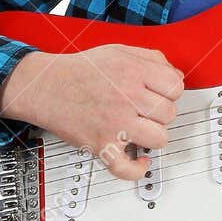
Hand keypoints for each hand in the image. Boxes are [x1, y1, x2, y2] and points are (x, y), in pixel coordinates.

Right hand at [0, 45, 184, 179]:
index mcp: (133, 72)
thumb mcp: (119, 51)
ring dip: (153, 136)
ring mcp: (115, 123)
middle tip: (145, 110)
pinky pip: (126, 168)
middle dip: (160, 113)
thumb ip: (152, 59)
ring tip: (141, 129)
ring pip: (159, 139)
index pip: (176, 87)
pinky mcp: (101, 145)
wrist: (45, 85)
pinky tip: (140, 159)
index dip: (170, 92)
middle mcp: (126, 97)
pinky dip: (137, 169)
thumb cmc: (80, 71)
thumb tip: (176, 76)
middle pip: (169, 114)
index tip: (160, 95)